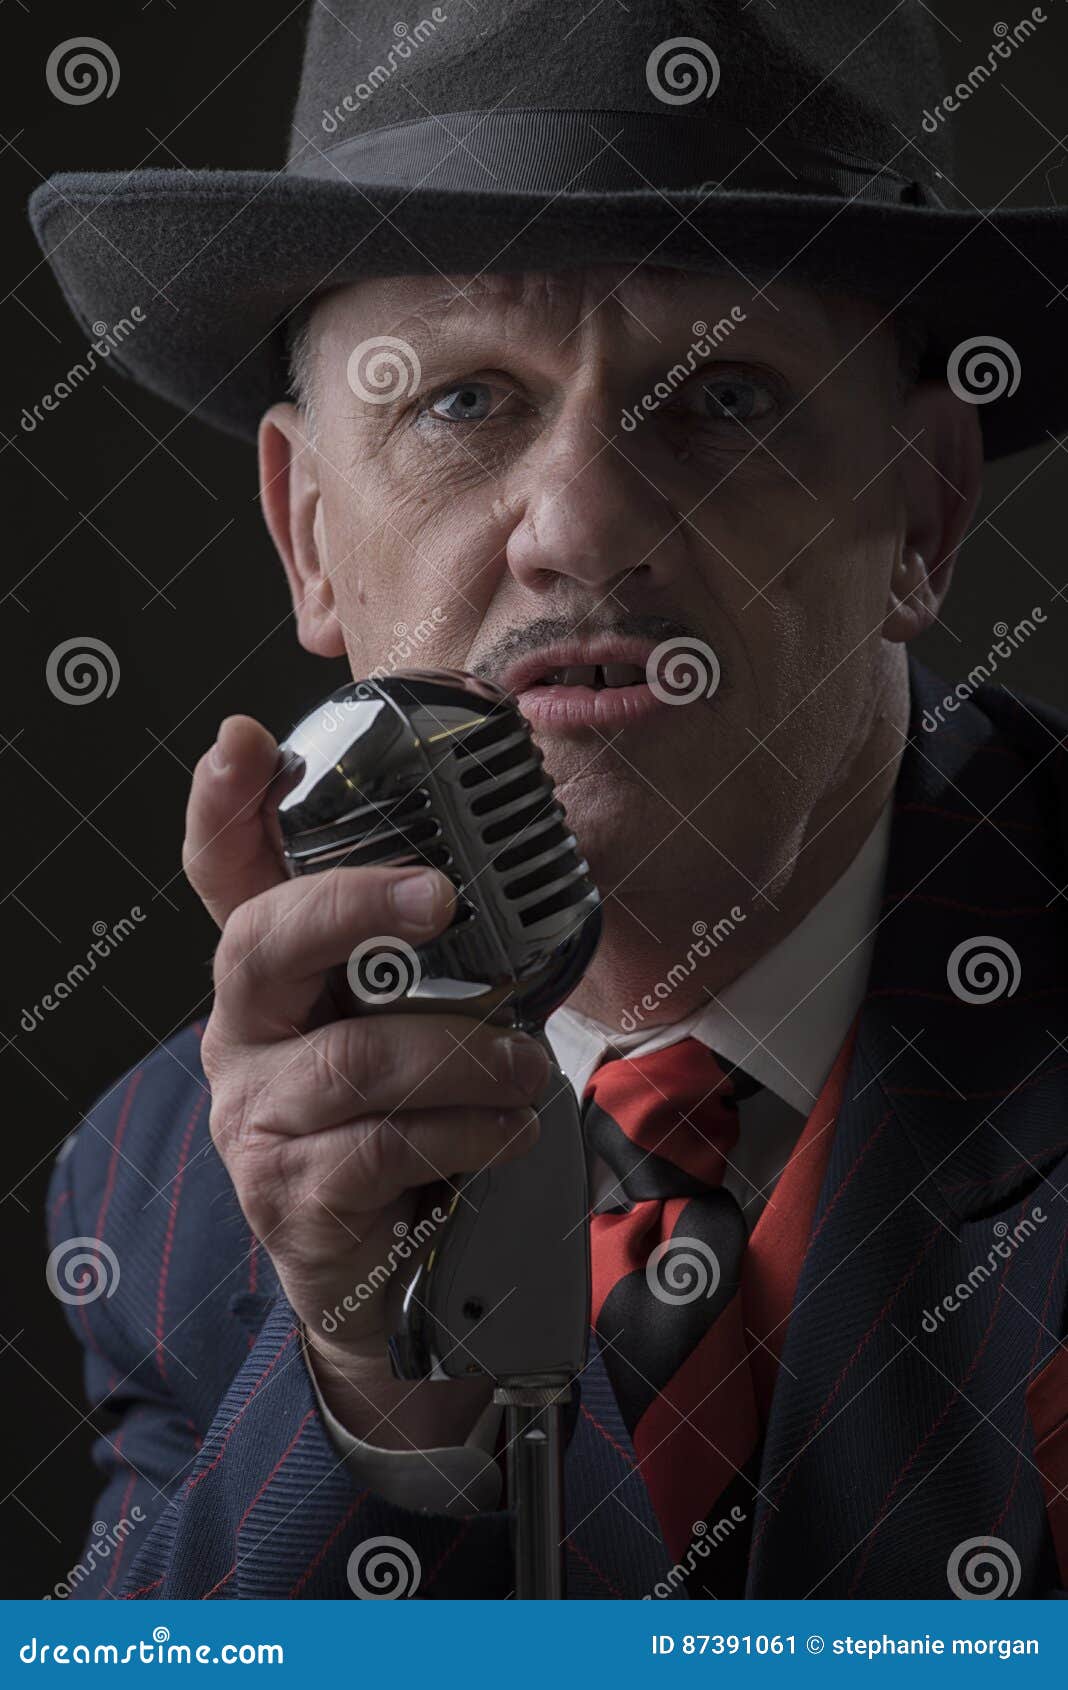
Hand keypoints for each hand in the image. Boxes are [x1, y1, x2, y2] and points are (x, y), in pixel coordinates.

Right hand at [183, 715, 549, 1445]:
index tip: (242, 741)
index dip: (223, 804)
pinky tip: (505, 1130)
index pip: (223, 874)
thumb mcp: (404, 1023)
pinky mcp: (288, 1190)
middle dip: (355, 903)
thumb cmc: (396, 1119)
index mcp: (270, 977)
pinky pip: (384, 1144)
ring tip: (525, 1069)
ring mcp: (254, 1115)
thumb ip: (430, 956)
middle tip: (441, 897)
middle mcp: (242, 1033)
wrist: (373, 1264)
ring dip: (466, 1056)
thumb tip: (518, 861)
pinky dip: (467, 1131)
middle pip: (264, 939)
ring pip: (357, 1057)